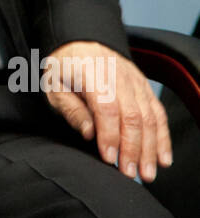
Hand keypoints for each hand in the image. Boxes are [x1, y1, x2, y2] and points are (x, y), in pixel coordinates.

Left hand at [42, 41, 172, 182]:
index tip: (109, 159)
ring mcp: (135, 80)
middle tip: (130, 174)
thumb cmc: (64, 69)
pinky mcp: (144, 86)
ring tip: (147, 173)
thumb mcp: (55, 87)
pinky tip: (162, 157)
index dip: (110, 135)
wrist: (79, 43)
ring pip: (149, 116)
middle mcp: (118, 76)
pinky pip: (158, 113)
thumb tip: (89, 133)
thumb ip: (72, 110)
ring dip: (151, 148)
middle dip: (133, 149)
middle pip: (132, 115)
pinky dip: (162, 137)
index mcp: (92, 74)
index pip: (107, 108)